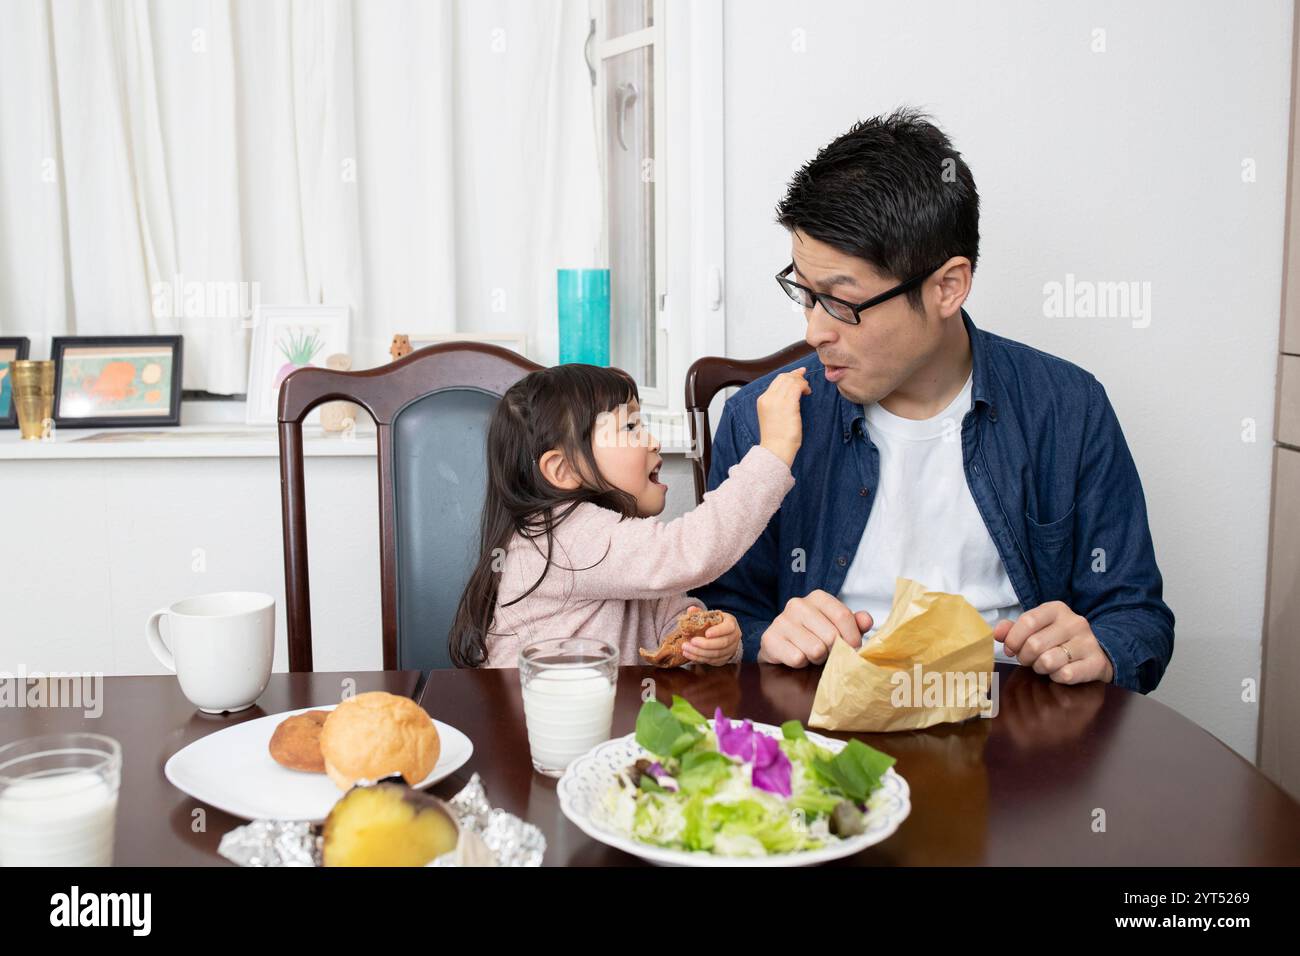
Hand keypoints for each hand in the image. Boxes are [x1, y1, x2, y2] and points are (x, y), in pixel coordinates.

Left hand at [682, 612, 741, 665]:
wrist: (721, 636)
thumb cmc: (713, 623)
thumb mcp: (709, 616)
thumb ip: (700, 613)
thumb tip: (691, 609)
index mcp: (731, 623)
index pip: (728, 628)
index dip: (718, 631)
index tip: (706, 634)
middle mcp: (734, 637)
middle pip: (722, 643)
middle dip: (705, 644)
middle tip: (691, 642)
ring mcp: (730, 650)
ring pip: (717, 654)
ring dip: (700, 653)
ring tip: (686, 649)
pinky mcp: (724, 659)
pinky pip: (712, 661)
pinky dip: (700, 658)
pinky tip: (689, 655)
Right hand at [757, 367, 810, 465]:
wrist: (775, 449)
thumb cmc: (776, 437)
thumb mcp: (773, 416)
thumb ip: (778, 403)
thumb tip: (791, 393)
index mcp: (762, 400)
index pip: (776, 381)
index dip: (789, 375)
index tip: (798, 374)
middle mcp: (768, 397)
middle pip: (783, 377)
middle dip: (796, 376)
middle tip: (805, 381)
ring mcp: (777, 400)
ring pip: (791, 380)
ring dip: (801, 382)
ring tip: (807, 390)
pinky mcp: (788, 404)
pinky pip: (798, 386)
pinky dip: (804, 386)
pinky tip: (808, 392)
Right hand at [757, 590, 872, 666]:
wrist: (782, 643)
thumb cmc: (814, 634)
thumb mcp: (837, 626)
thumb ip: (855, 623)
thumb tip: (866, 620)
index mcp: (817, 597)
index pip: (843, 616)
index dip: (852, 638)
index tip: (853, 648)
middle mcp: (797, 604)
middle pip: (831, 636)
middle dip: (833, 650)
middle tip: (827, 651)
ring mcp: (781, 620)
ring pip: (815, 650)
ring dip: (817, 658)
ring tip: (811, 653)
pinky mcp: (770, 639)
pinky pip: (797, 659)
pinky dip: (801, 663)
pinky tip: (797, 655)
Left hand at [994, 601, 1114, 684]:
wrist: (1096, 653)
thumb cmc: (1057, 640)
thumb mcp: (1036, 629)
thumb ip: (1013, 629)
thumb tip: (997, 633)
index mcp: (1057, 609)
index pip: (1027, 621)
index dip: (1013, 639)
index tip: (1010, 649)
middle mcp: (1075, 622)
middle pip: (1034, 644)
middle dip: (1025, 657)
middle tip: (1028, 660)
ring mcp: (1088, 642)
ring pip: (1048, 661)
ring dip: (1040, 668)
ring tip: (1044, 665)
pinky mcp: (1096, 663)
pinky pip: (1065, 675)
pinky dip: (1056, 677)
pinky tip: (1059, 672)